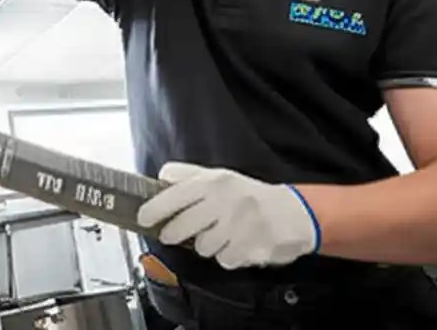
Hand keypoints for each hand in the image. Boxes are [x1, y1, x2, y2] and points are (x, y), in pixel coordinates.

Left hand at [137, 162, 319, 269]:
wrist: (293, 213)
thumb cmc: (250, 196)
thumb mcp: (220, 177)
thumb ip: (188, 176)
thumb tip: (160, 177)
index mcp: (215, 182)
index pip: (175, 194)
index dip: (155, 208)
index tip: (143, 218)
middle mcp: (226, 202)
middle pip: (183, 226)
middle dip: (173, 233)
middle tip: (172, 234)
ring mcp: (241, 225)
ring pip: (202, 247)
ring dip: (206, 245)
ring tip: (218, 235)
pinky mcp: (253, 247)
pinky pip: (224, 260)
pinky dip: (227, 256)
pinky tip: (235, 244)